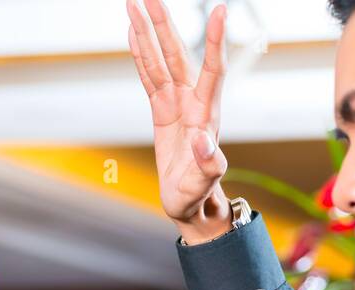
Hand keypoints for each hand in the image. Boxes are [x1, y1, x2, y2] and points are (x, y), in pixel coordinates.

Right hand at [127, 0, 232, 240]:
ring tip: (135, 4)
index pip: (212, 71)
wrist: (190, 204)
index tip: (221, 10)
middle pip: (179, 55)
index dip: (214, 42)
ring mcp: (177, 104)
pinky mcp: (161, 110)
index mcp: (206, 116)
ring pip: (161, 61)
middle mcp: (193, 102)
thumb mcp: (201, 185)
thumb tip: (204, 142)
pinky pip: (149, 76)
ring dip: (148, 33)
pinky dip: (140, 55)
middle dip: (165, 24)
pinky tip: (133, 33)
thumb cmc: (197, 196)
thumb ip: (207, 165)